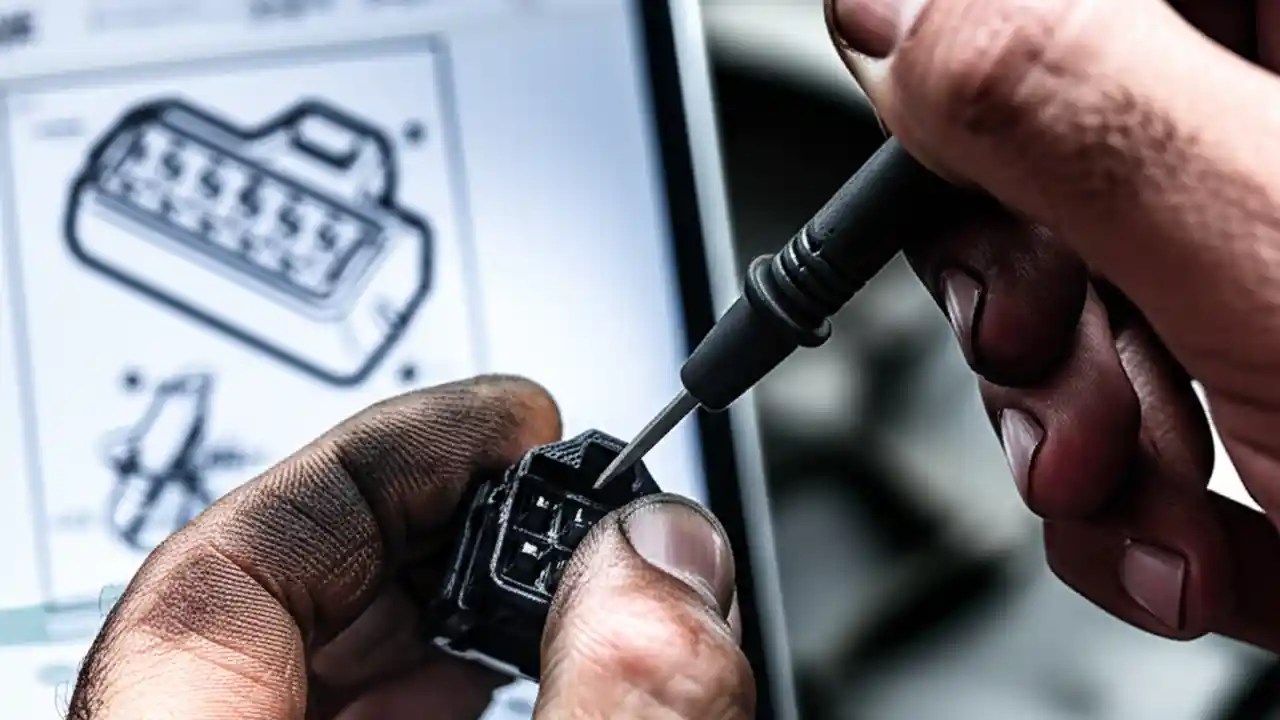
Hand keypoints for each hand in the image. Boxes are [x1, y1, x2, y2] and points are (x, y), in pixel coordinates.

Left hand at [67, 376, 752, 718]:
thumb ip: (613, 708)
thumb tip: (666, 559)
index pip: (221, 574)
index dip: (379, 461)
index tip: (509, 418)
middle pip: (272, 610)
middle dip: (437, 531)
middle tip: (556, 504)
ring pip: (315, 679)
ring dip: (450, 622)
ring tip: (564, 593)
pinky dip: (438, 701)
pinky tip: (531, 694)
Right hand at [826, 0, 1279, 649]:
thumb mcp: (1272, 245)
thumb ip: (1060, 98)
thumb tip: (884, 13)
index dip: (965, 64)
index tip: (929, 160)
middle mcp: (1279, 143)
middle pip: (1058, 158)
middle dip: (1026, 308)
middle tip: (1043, 374)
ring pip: (1088, 301)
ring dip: (1078, 439)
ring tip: (1146, 512)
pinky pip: (1148, 402)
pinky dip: (1143, 506)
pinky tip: (1202, 553)